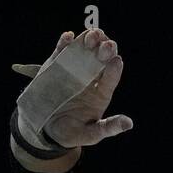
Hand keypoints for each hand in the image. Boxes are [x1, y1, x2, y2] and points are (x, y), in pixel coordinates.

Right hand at [11, 28, 132, 147]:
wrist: (44, 128)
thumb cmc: (71, 132)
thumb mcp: (89, 135)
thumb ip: (107, 128)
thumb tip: (128, 124)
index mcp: (102, 91)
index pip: (112, 75)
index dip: (115, 67)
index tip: (114, 61)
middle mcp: (91, 76)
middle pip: (104, 55)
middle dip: (106, 47)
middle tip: (103, 48)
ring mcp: (74, 68)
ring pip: (86, 46)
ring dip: (90, 38)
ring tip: (89, 39)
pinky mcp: (57, 64)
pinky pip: (63, 49)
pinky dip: (66, 41)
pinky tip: (68, 38)